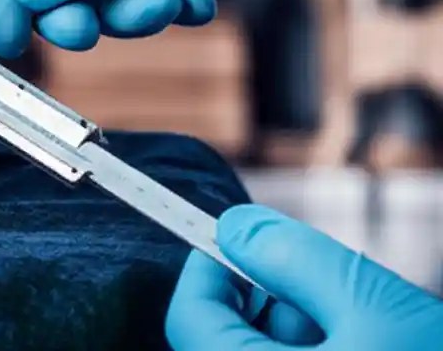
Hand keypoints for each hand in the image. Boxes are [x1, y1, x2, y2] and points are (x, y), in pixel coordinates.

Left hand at [166, 204, 442, 349]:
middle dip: (267, 307)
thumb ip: (296, 260)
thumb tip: (237, 228)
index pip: (190, 320)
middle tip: (327, 295)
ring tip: (367, 335)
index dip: (209, 270)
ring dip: (298, 339)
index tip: (240, 241)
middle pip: (223, 345)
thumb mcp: (376, 306)